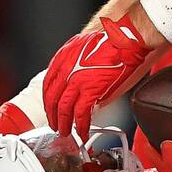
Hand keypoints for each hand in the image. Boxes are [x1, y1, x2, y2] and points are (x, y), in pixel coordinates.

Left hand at [43, 15, 151, 140]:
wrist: (123, 38)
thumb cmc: (111, 38)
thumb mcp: (83, 46)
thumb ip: (76, 63)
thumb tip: (79, 78)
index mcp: (62, 59)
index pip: (48, 84)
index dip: (48, 100)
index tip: (50, 107)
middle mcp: (66, 71)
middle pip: (53, 99)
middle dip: (53, 115)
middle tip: (55, 125)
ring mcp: (76, 82)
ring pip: (64, 110)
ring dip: (64, 124)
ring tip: (67, 132)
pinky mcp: (90, 91)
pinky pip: (81, 114)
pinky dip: (81, 126)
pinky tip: (83, 132)